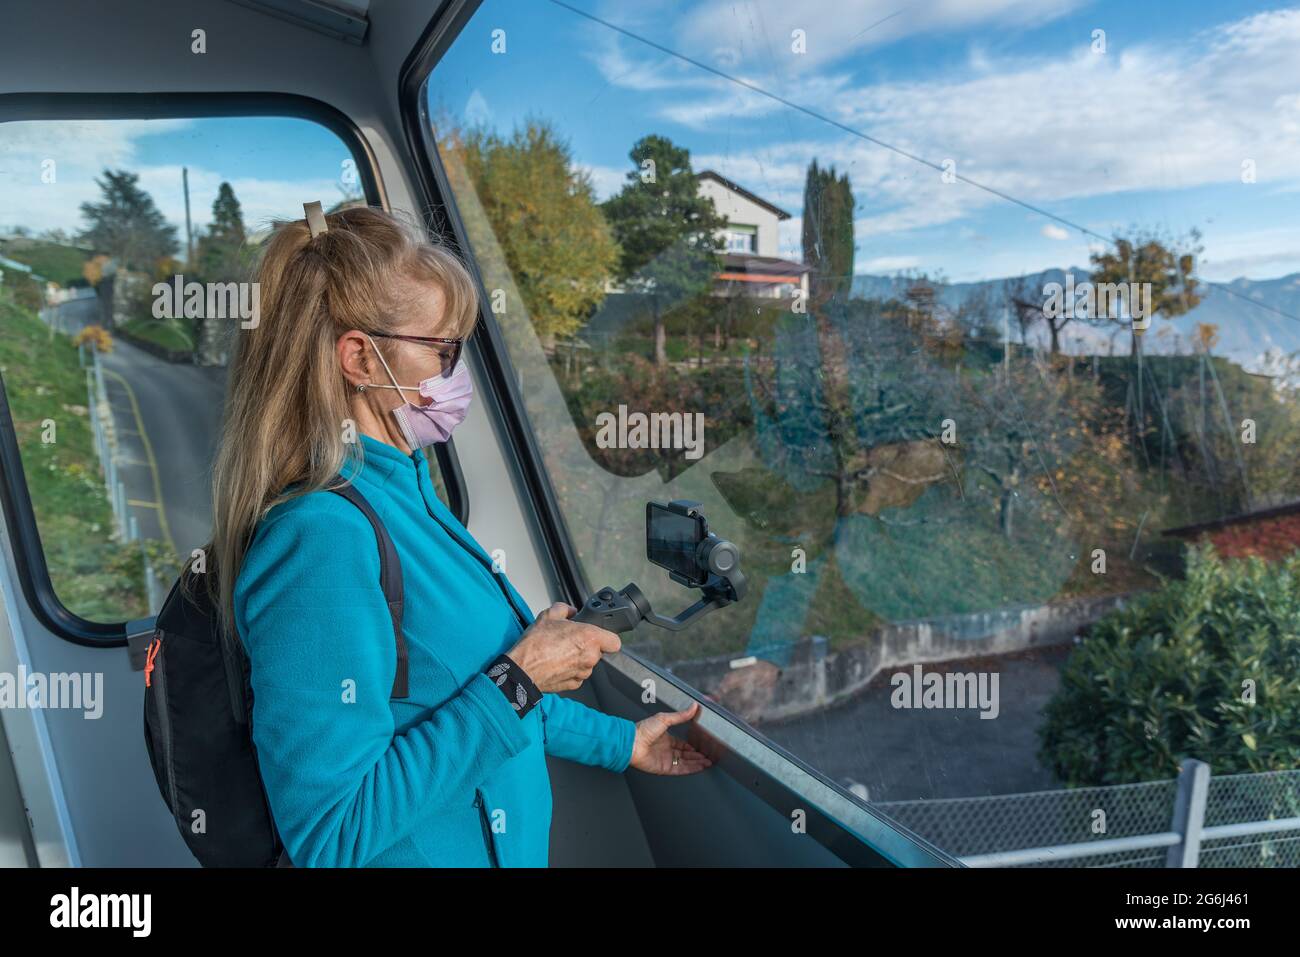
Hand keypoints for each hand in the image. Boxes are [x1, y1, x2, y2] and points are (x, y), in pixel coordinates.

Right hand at [507, 602, 621, 692]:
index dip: (607, 637)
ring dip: (578, 659)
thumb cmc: (535, 645)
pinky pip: (577, 675)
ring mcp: (583, 672)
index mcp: (589, 638)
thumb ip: (564, 609)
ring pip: (587, 664)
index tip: (599, 636)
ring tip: (560, 652)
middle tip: (570, 641)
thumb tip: (570, 611)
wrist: (522, 669)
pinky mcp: (574, 684)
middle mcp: (590, 656)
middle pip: (598, 651)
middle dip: (587, 646)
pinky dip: (570, 670)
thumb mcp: (548, 616)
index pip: (615, 641)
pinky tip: (557, 664)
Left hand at [630, 702, 711, 774]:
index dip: (694, 746)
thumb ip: (681, 715)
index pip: (683, 744)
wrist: (632, 743)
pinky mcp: (665, 768)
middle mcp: (666, 750)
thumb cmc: (642, 730)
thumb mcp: (664, 718)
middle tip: (710, 755)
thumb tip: (693, 706)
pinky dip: (692, 769)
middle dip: (698, 755)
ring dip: (698, 762)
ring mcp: (666, 760)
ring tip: (709, 762)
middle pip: (686, 755)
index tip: (703, 745)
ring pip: (686, 763)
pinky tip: (700, 767)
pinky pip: (681, 770)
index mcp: (666, 738)